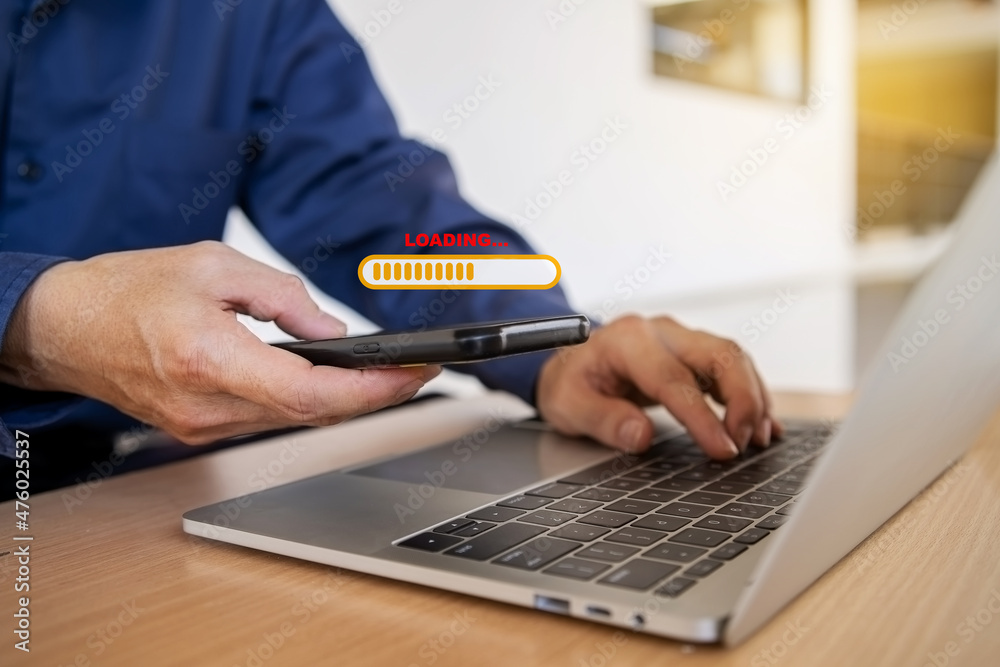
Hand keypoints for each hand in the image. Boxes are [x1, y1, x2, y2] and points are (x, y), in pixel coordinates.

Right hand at [0, 241, 438, 443]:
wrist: (64, 328)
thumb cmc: (127, 290)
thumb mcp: (213, 265)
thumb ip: (283, 298)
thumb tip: (333, 334)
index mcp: (210, 357)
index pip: (311, 394)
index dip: (374, 390)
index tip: (416, 373)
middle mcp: (208, 406)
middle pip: (313, 414)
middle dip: (375, 394)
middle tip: (420, 369)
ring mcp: (203, 426)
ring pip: (296, 420)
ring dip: (345, 401)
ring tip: (389, 373)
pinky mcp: (201, 429)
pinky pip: (270, 419)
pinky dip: (309, 402)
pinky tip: (334, 383)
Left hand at [536, 315, 781, 458]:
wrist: (570, 364)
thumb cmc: (570, 382)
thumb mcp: (568, 405)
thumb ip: (602, 419)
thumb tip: (640, 435)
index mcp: (628, 341)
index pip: (674, 378)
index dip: (702, 416)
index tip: (723, 449)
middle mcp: (662, 332)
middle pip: (719, 355)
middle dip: (743, 400)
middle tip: (746, 444)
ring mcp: (682, 339)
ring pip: (734, 359)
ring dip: (753, 398)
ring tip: (759, 439)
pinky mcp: (695, 354)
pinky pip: (733, 368)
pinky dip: (753, 395)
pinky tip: (763, 424)